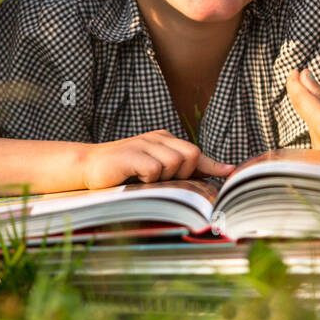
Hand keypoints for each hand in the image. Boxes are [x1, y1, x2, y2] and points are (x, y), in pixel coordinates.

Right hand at [80, 130, 235, 190]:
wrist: (88, 167)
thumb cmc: (123, 172)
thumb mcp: (154, 171)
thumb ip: (178, 172)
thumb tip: (210, 179)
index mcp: (164, 140)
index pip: (196, 152)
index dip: (213, 165)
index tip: (231, 172)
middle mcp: (157, 138)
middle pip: (191, 156)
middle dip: (184, 174)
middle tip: (163, 181)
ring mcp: (144, 144)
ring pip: (175, 162)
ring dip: (163, 178)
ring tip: (145, 180)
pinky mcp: (131, 153)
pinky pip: (154, 169)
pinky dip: (148, 179)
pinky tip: (135, 179)